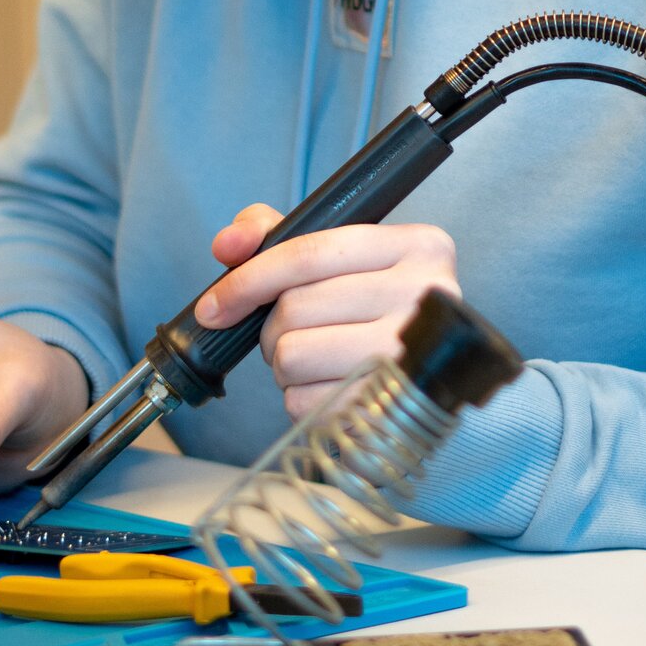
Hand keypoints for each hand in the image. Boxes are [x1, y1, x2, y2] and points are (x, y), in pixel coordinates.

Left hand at [201, 206, 460, 420]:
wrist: (430, 383)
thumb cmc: (373, 312)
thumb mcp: (339, 260)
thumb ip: (276, 237)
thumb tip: (228, 245)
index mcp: (417, 246)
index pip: (310, 252)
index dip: (250, 277)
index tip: (215, 305)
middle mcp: (426, 295)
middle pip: (297, 307)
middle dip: (274, 328)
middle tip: (292, 335)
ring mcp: (413, 355)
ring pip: (294, 354)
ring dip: (285, 364)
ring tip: (314, 360)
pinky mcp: (392, 408)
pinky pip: (305, 403)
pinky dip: (300, 399)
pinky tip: (327, 388)